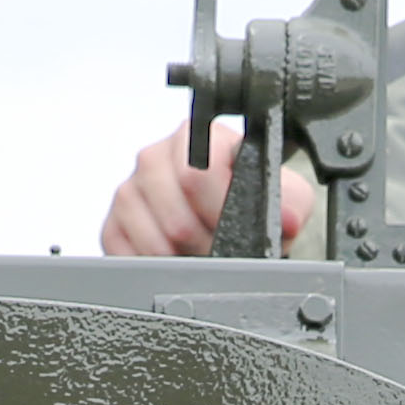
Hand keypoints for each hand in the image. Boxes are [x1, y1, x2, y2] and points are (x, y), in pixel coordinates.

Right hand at [99, 121, 307, 256]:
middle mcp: (157, 156)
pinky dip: (154, 267)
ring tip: (199, 254)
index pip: (197, 173)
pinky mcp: (113, 223)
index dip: (219, 213)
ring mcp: (130, 189)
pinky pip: (127, 255)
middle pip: (174, 217)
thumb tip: (288, 221)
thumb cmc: (254, 204)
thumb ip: (292, 203)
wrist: (231, 223)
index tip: (233, 230)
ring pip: (152, 241)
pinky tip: (173, 259)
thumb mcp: (284, 198)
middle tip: (219, 250)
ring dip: (182, 259)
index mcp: (197, 138)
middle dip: (204, 244)